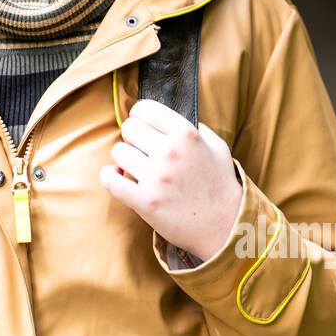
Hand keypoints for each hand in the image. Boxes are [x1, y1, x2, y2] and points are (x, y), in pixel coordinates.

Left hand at [99, 99, 243, 263]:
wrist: (226, 227)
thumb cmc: (221, 186)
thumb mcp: (217, 148)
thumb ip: (197, 129)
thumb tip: (172, 119)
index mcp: (187, 135)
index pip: (145, 108)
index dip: (140, 116)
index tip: (142, 126)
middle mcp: (170, 152)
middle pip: (129, 128)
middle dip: (132, 137)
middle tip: (141, 150)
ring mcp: (156, 177)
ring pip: (118, 152)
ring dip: (124, 159)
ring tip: (136, 168)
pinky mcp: (145, 202)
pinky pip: (110, 180)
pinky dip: (109, 177)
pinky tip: (118, 178)